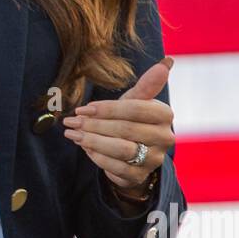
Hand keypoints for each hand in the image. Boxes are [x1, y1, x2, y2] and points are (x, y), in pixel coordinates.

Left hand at [62, 57, 175, 196]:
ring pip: (120, 149)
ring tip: (73, 133)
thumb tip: (166, 61)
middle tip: (72, 120)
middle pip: (125, 130)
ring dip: (92, 141)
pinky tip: (84, 147)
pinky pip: (115, 167)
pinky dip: (97, 157)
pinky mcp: (140, 176)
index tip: (83, 108)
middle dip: (94, 125)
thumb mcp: (136, 101)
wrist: (136, 153)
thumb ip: (146, 85)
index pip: (135, 109)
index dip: (107, 109)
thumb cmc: (132, 120)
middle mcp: (165, 138)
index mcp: (165, 115)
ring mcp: (154, 159)